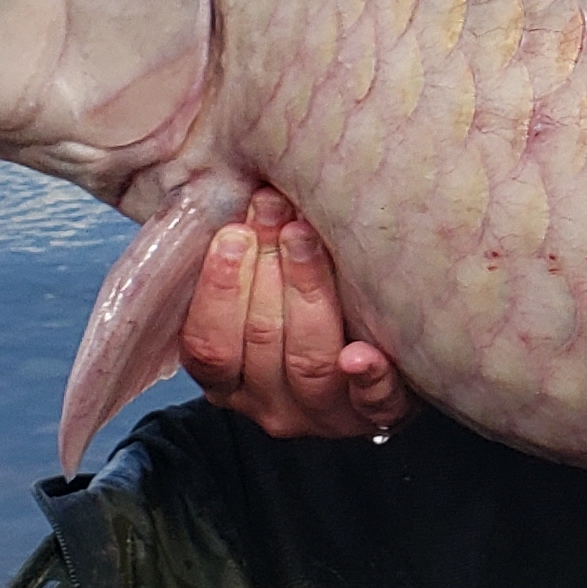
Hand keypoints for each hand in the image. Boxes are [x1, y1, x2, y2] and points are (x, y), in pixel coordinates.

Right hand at [177, 188, 413, 439]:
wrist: (377, 345)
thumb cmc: (304, 295)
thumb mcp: (259, 276)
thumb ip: (240, 248)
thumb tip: (235, 172)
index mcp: (228, 378)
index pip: (208, 345)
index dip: (219, 289)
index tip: (234, 232)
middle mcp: (268, 403)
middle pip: (259, 346)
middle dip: (267, 271)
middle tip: (277, 210)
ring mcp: (323, 413)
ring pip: (308, 364)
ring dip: (307, 294)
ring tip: (309, 238)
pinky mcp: (377, 415)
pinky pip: (372, 405)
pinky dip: (367, 378)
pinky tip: (362, 354)